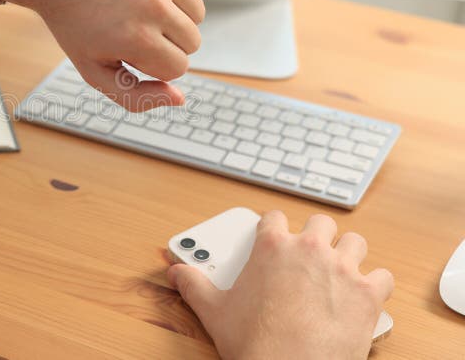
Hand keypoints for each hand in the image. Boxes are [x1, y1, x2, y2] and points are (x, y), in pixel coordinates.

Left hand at [0, 0, 203, 111]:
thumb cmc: (71, 22)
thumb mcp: (93, 70)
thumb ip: (137, 97)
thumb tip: (180, 98)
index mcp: (137, 39)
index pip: (178, 67)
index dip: (153, 64)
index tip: (129, 50)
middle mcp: (152, 4)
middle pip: (192, 41)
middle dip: (166, 42)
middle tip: (133, 28)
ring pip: (197, 12)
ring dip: (175, 16)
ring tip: (141, 9)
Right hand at [168, 211, 393, 359]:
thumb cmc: (254, 342)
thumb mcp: (214, 311)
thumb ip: (192, 285)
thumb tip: (175, 273)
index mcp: (271, 248)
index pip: (274, 217)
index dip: (273, 225)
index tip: (274, 235)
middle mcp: (309, 249)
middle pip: (320, 223)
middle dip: (316, 235)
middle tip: (308, 254)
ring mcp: (342, 270)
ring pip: (356, 243)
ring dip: (349, 253)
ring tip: (339, 270)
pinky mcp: (368, 295)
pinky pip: (383, 277)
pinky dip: (376, 285)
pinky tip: (365, 295)